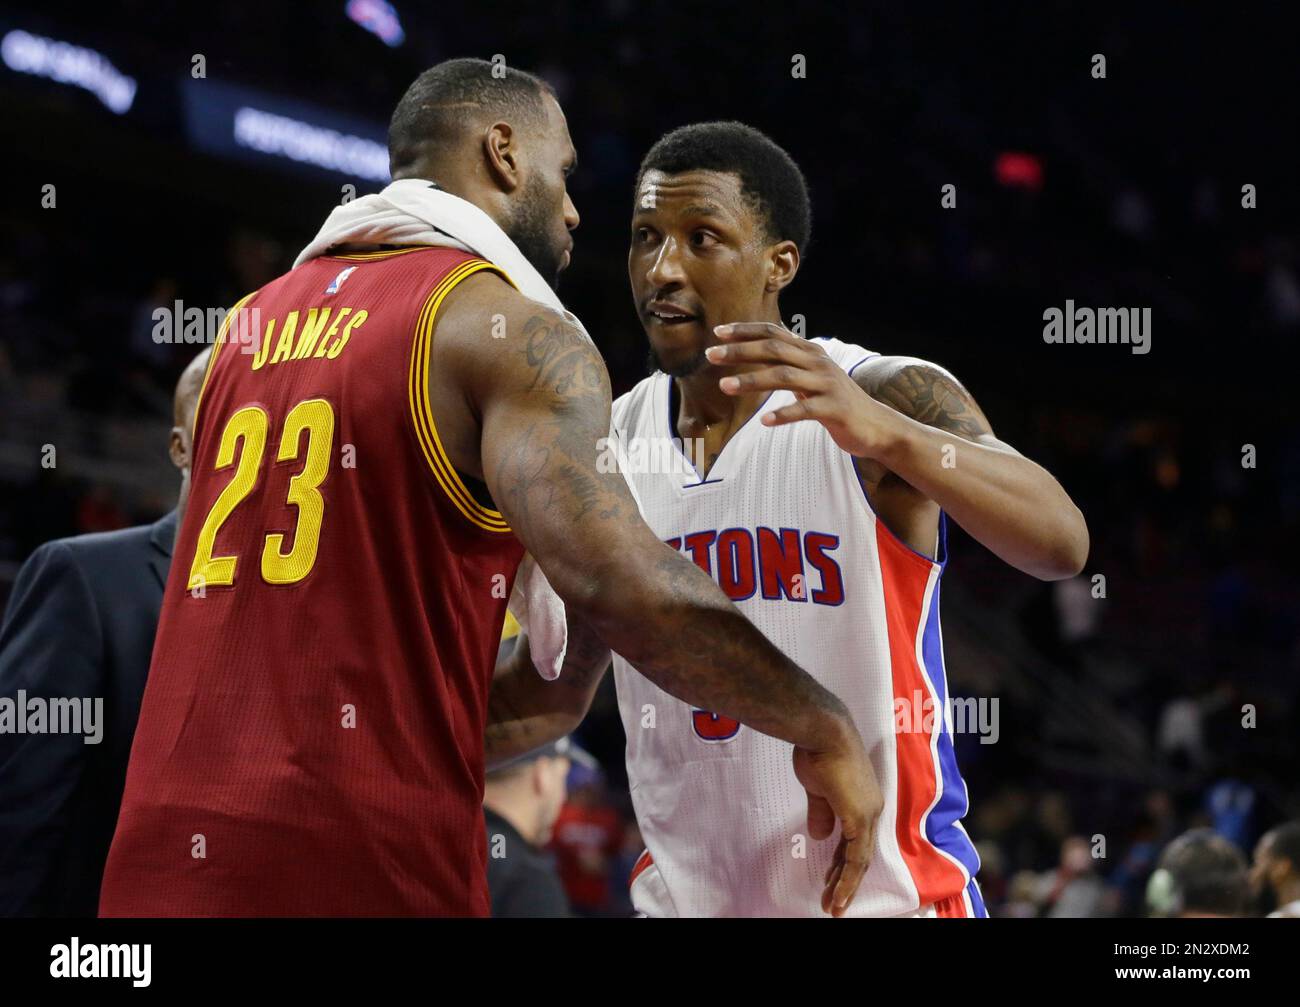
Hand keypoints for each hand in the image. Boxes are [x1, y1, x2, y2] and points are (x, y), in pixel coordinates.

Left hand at [705, 323, 898, 458]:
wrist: (876, 425)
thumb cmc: (836, 401)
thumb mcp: (812, 377)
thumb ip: (789, 363)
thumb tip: (759, 351)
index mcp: (810, 352)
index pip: (774, 333)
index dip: (745, 330)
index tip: (717, 332)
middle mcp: (817, 362)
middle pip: (773, 350)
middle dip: (740, 351)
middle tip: (710, 355)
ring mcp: (826, 384)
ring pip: (783, 377)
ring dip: (751, 381)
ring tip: (724, 387)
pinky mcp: (834, 408)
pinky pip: (804, 410)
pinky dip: (783, 414)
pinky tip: (764, 421)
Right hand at [792, 726, 883, 916]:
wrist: (823, 732)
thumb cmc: (818, 751)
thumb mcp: (818, 787)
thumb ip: (822, 812)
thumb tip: (821, 836)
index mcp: (863, 801)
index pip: (856, 840)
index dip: (843, 863)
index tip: (831, 880)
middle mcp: (871, 809)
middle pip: (861, 854)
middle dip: (845, 881)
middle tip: (833, 903)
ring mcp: (867, 813)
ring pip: (860, 859)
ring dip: (845, 885)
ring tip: (833, 906)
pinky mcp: (859, 817)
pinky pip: (855, 856)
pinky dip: (847, 877)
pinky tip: (838, 893)